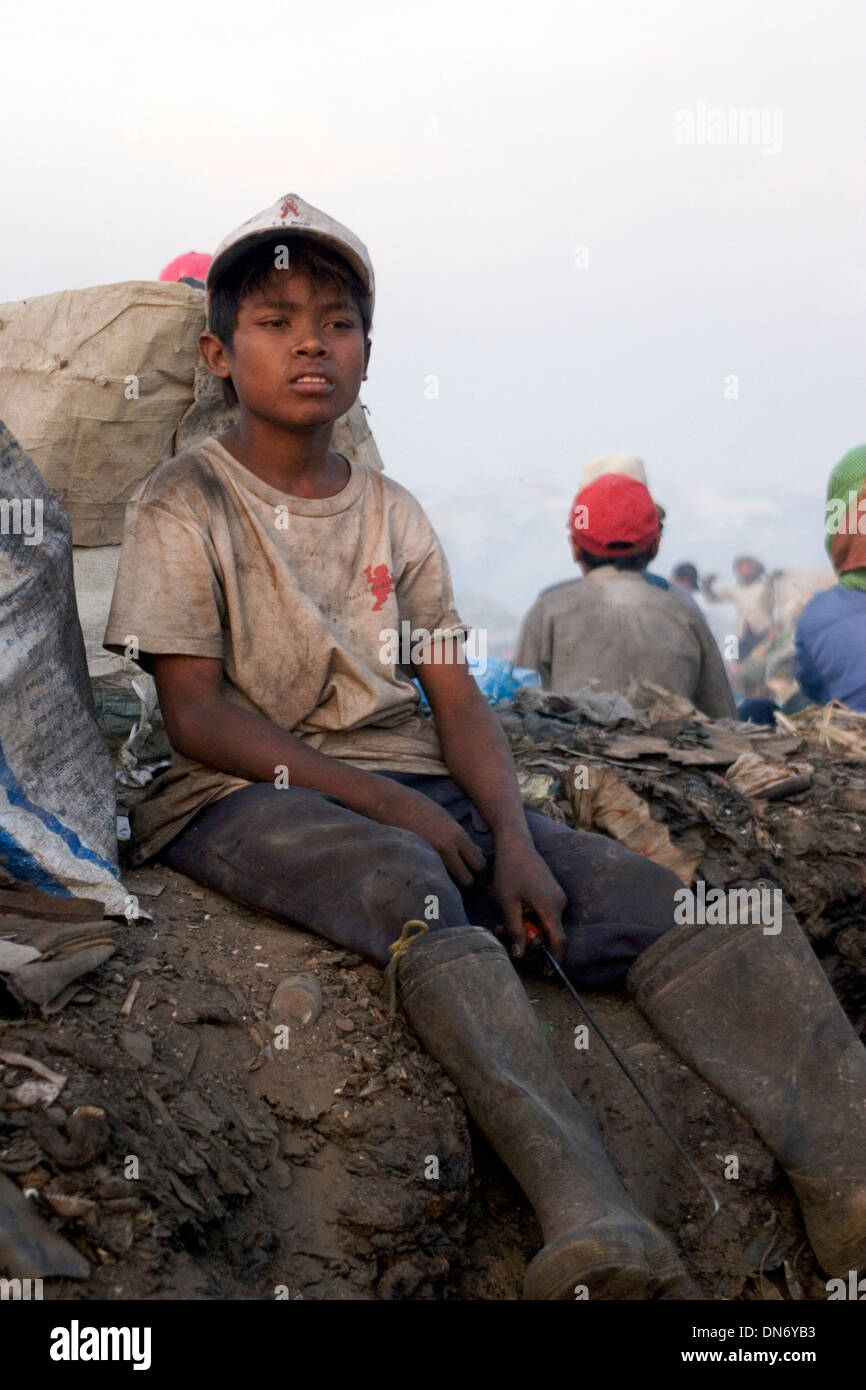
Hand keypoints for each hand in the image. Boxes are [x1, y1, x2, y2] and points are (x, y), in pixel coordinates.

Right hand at [375, 782, 485, 886]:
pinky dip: (436, 879)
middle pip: (468, 879)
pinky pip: (433, 878)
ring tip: (447, 875)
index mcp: (457, 835)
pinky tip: (432, 872)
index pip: (479, 863)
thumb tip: (479, 854)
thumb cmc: (420, 808)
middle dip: (467, 879)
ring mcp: (430, 858)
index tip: (475, 869)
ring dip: (451, 882)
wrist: (391, 804)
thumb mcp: (447, 819)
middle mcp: (446, 849)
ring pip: (451, 883)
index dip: (479, 869)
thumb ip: (463, 839)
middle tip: (463, 876)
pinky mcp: (416, 864)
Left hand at [490, 834, 566, 960]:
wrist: (516, 844)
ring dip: (526, 926)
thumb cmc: (509, 872)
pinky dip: (529, 916)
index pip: (558, 940)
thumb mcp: (507, 904)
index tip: (546, 972)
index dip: (553, 959)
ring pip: (545, 922)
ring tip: (502, 920)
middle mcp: (560, 902)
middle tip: (503, 933)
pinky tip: (512, 908)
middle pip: (550, 933)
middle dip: (528, 939)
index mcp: (550, 907)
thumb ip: (516, 931)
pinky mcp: (552, 891)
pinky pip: (544, 911)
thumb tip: (520, 955)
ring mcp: (557, 895)